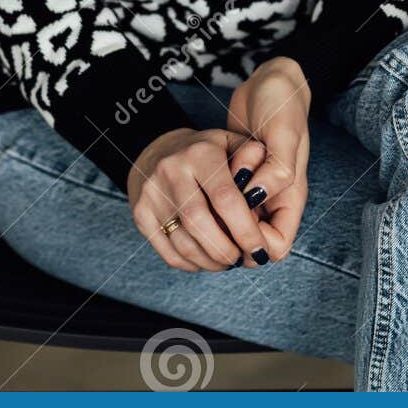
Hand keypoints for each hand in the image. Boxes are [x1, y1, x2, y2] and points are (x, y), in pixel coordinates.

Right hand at [127, 126, 270, 271]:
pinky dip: (192, 264)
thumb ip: (255, 161)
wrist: (158, 150)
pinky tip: (206, 260)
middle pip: (201, 224)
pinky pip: (169, 252)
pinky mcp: (140, 213)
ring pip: (184, 243)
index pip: (225, 198)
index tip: (260, 250)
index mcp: (200, 153)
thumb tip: (267, 191)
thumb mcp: (232, 143)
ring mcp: (152, 194)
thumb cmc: (206, 151)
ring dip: (211, 262)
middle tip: (243, 259)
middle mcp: (172, 171)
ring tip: (228, 261)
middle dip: (227, 250)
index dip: (245, 230)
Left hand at [226, 57, 310, 264]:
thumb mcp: (284, 132)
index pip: (276, 247)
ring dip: (219, 210)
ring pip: (231, 226)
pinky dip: (211, 196)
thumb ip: (277, 168)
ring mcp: (252, 190)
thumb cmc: (281, 102)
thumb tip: (256, 199)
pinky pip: (220, 205)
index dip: (255, 245)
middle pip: (250, 242)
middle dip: (231, 228)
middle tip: (220, 199)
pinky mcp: (233, 180)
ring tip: (216, 179)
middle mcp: (271, 199)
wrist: (267, 81)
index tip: (236, 219)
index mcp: (290, 196)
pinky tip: (208, 172)